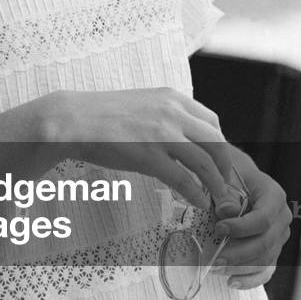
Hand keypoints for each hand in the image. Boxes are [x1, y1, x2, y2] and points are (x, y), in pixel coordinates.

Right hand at [44, 87, 232, 208]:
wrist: (76, 119)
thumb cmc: (104, 114)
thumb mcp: (143, 104)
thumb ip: (166, 115)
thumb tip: (184, 138)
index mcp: (171, 97)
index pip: (212, 120)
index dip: (220, 143)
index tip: (218, 159)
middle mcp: (172, 112)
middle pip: (216, 141)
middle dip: (224, 165)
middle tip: (223, 182)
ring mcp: (162, 134)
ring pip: (205, 162)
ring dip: (215, 183)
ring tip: (216, 197)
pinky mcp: (150, 156)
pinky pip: (184, 179)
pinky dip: (195, 193)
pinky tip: (197, 202)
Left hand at [212, 151, 291, 289]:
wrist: (237, 174)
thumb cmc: (230, 171)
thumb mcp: (225, 173)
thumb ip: (225, 192)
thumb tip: (227, 212)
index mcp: (273, 195)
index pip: (262, 219)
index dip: (241, 228)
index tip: (218, 228)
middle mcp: (282, 217)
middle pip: (265, 242)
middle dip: (239, 253)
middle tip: (216, 258)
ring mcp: (279, 235)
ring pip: (265, 258)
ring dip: (241, 266)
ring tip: (217, 268)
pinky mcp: (271, 248)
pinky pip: (266, 268)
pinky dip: (250, 278)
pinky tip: (233, 282)